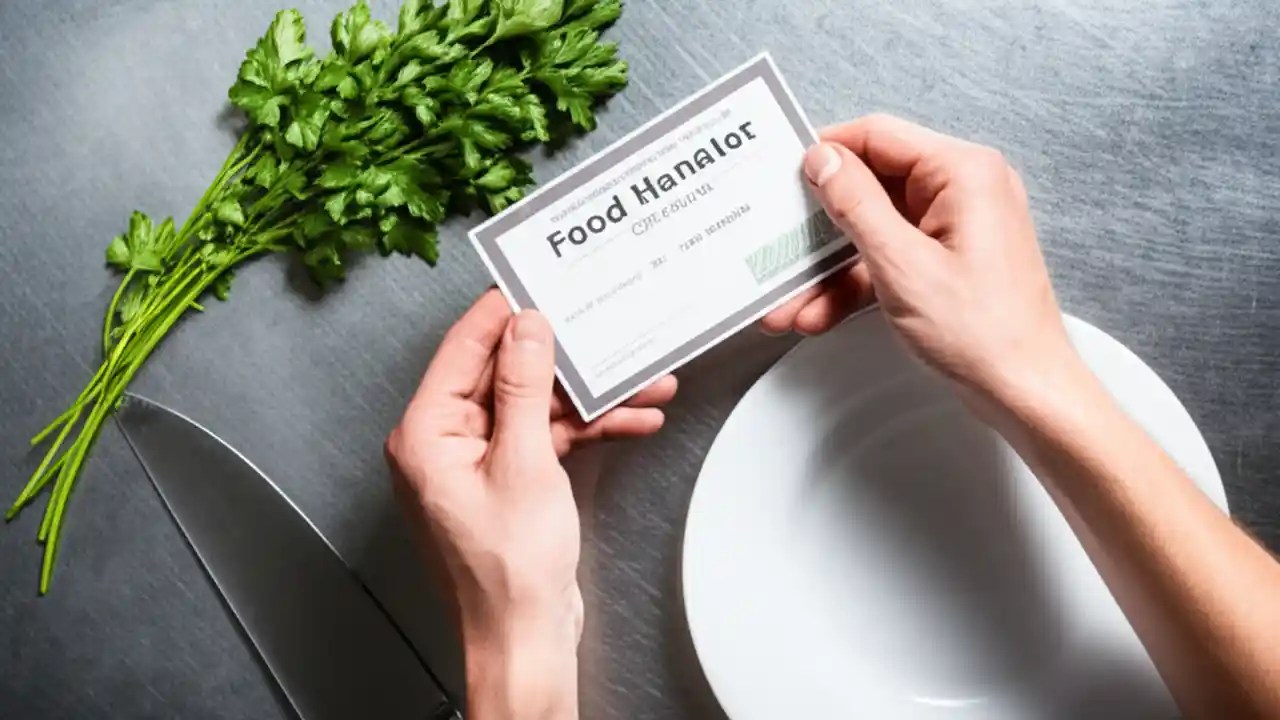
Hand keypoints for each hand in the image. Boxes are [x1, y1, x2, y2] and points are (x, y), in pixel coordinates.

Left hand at [385, 289, 675, 717]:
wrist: (526, 639)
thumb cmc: (508, 573)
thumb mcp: (525, 462)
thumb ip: (523, 387)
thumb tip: (525, 328)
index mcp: (426, 434)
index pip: (463, 350)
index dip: (503, 313)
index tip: (535, 281)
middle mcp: (444, 444)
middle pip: (507, 377)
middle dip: (567, 362)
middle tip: (605, 330)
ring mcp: (477, 464)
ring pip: (536, 408)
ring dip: (591, 399)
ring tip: (645, 384)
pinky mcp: (508, 482)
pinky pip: (547, 439)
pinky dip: (588, 431)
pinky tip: (633, 420)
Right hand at [763, 114, 1078, 406]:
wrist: (1025, 394)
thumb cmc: (986, 333)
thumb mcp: (902, 265)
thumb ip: (856, 205)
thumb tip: (823, 160)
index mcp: (963, 173)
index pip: (877, 136)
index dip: (825, 152)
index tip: (781, 173)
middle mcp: (962, 190)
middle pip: (869, 187)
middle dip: (818, 228)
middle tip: (776, 243)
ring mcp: (954, 226)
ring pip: (871, 230)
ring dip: (828, 267)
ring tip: (790, 302)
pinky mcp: (945, 260)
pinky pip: (887, 258)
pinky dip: (854, 284)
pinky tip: (820, 313)